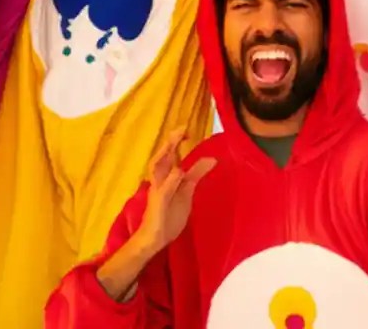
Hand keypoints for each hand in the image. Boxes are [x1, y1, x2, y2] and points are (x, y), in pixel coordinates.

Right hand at [131, 128, 216, 254]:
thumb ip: (196, 174)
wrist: (155, 239)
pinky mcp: (158, 204)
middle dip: (170, 142)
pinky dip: (171, 180)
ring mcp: (157, 192)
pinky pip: (164, 190)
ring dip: (166, 154)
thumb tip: (212, 158)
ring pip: (157, 169)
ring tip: (175, 140)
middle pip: (162, 157)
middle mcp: (159, 181)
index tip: (186, 129)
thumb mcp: (187, 191)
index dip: (175, 141)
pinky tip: (179, 171)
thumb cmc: (169, 215)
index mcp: (166, 177)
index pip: (169, 155)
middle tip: (181, 128)